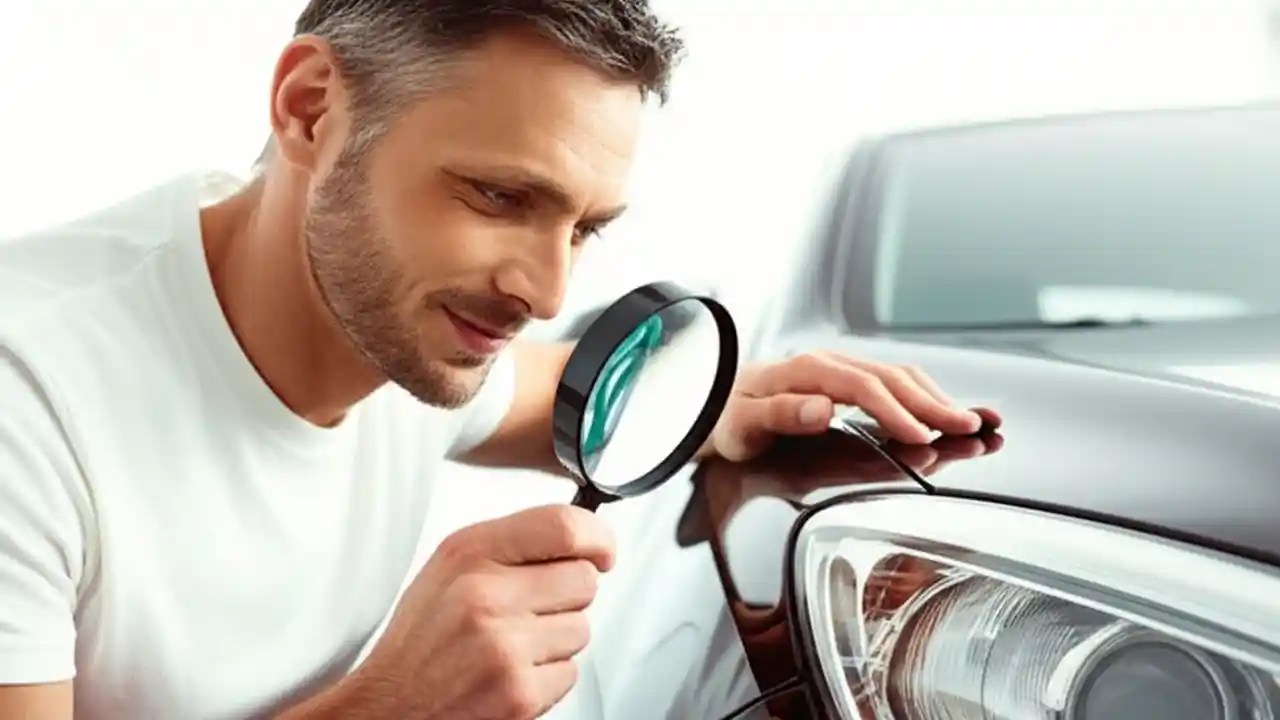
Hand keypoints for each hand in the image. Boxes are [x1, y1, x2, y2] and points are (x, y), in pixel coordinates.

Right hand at [310, 505, 614, 719]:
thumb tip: (580, 539)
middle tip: (533, 611)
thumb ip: (510, 545)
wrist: (387, 708)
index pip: (564, 526)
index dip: (598, 538)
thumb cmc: (422, 640)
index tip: (603, 551)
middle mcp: (486, 594)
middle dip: (569, 597)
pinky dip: (548, 678)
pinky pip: (571, 673)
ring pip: (582, 629)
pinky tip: (510, 675)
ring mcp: (505, 646)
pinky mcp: (520, 692)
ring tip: (512, 647)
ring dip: (557, 641)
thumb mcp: (449, 568)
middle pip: (584, 580)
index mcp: (470, 553)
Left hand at [706, 351, 1000, 462]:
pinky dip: (926, 397)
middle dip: (933, 404)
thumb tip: (821, 408)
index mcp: (806, 370)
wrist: (715, 401)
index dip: (894, 411)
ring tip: (972, 421)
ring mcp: (842, 370)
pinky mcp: (848, 381)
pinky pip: (894, 384)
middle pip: (891, 379)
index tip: (920, 435)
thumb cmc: (727, 416)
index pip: (862, 387)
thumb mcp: (742, 422)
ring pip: (900, 377)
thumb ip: (780, 414)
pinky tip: (946, 412)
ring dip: (937, 399)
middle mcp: (829, 364)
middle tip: (968, 428)